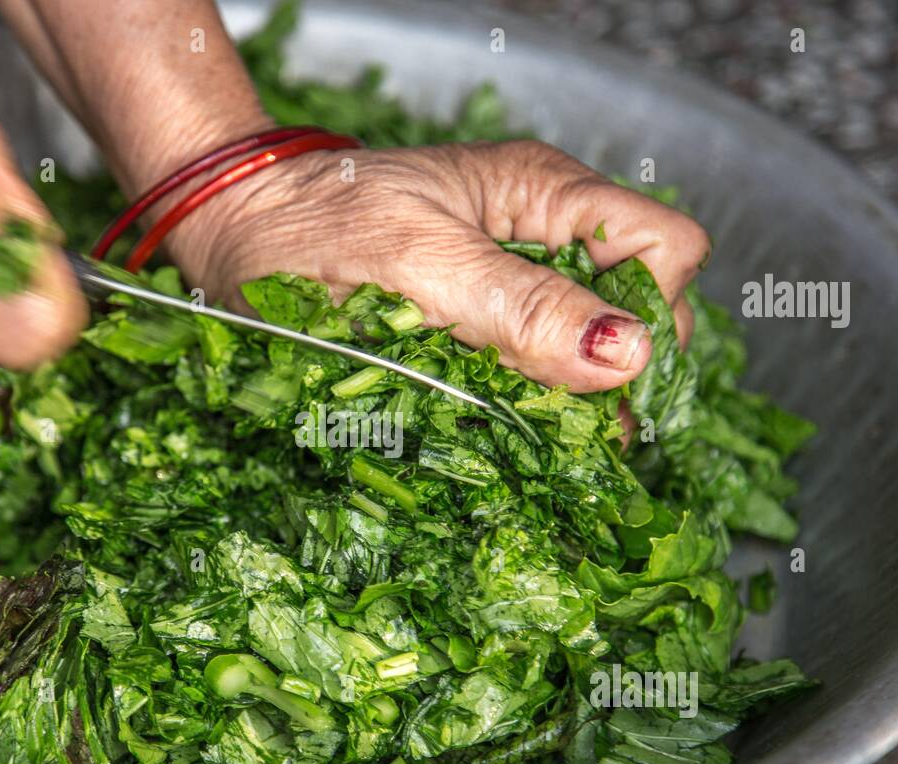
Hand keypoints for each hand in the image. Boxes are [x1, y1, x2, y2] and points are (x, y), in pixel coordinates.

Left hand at [168, 140, 710, 392]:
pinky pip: (527, 375)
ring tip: (516, 433)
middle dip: (605, 374)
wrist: (233, 235)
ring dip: (560, 403)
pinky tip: (491, 428)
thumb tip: (626, 356)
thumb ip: (521, 307)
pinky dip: (518, 409)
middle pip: (633, 312)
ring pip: (582, 356)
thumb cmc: (313, 224)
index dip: (650, 315)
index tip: (601, 376)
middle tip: (552, 422)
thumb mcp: (421, 261)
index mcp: (547, 197)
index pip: (664, 250)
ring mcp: (509, 286)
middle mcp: (542, 240)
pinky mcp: (475, 329)